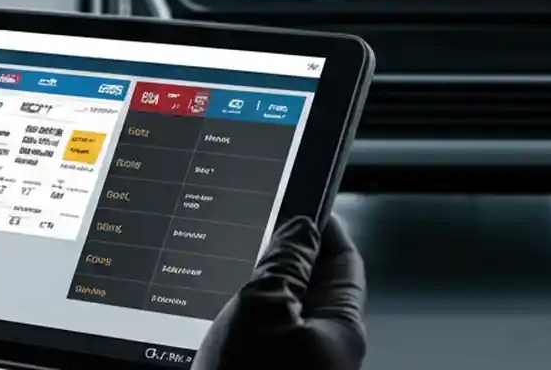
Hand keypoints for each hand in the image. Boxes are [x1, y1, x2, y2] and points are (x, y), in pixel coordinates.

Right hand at [193, 214, 366, 369]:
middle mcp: (320, 343)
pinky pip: (254, 330)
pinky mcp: (260, 366)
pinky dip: (237, 312)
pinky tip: (208, 301)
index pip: (342, 259)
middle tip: (249, 225)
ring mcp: (292, 357)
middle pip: (306, 280)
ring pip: (274, 304)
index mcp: (340, 327)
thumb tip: (300, 227)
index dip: (322, 225)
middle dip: (280, 252)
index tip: (300, 197)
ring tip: (221, 263)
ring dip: (251, 284)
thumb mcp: (264, 308)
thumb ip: (285, 263)